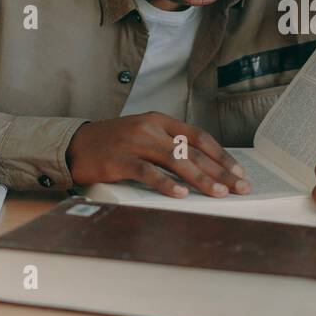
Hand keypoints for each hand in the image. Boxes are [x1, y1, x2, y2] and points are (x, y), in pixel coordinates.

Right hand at [65, 114, 250, 197]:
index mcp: (160, 121)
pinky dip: (166, 184)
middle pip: (193, 150)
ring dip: (201, 178)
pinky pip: (147, 173)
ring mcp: (135, 143)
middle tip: (240, 186)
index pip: (199, 136)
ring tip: (220, 193)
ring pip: (176, 161)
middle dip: (220, 171)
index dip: (221, 155)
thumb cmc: (114, 144)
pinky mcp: (119, 160)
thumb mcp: (145, 135)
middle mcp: (151, 129)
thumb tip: (204, 167)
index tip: (239, 171)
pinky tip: (181, 195)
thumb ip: (170, 146)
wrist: (74, 145)